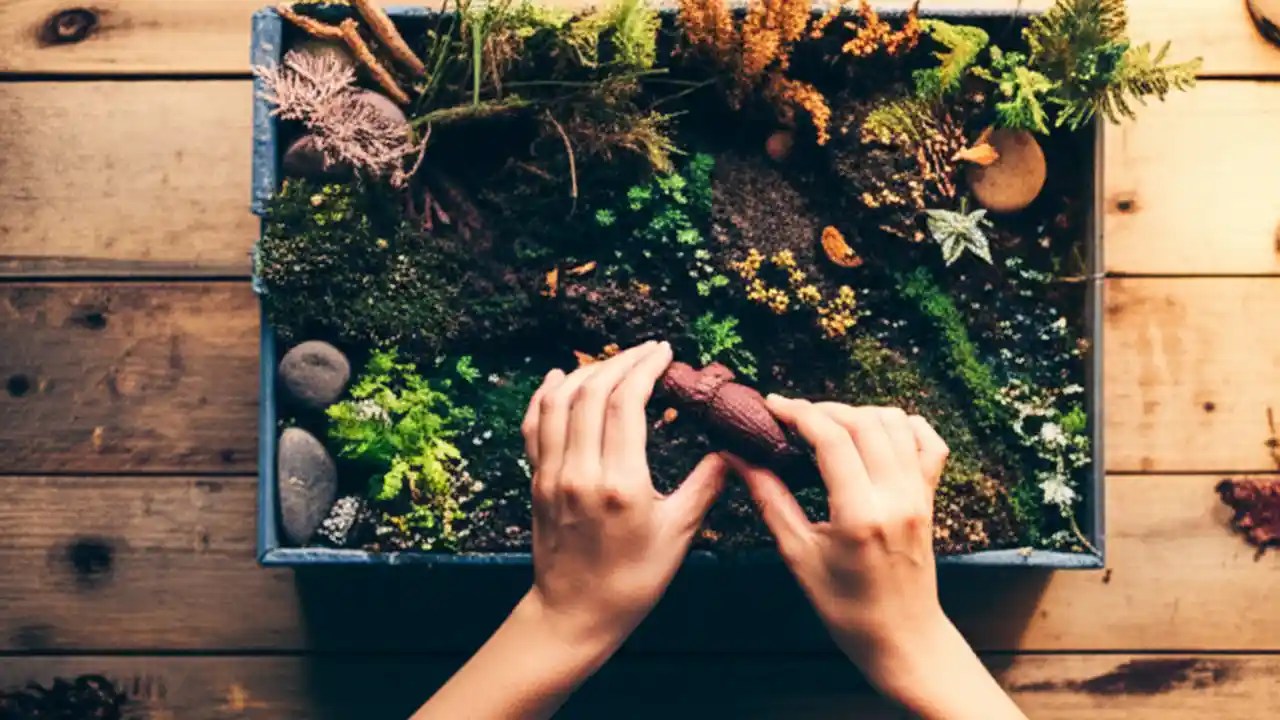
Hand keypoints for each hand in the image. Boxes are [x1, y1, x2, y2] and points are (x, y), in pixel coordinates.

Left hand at [520, 341, 727, 650]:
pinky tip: (558, 378)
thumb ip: (705, 486)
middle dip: (621, 361)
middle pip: (593, 392)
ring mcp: (552, 475)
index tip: (664, 352)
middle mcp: (580, 472)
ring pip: (559, 401)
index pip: (627, 403)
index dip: (645, 368)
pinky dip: (545, 395)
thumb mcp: (678, 535)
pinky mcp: (536, 481)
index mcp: (620, 484)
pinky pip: (534, 425)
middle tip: (647, 351)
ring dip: (586, 372)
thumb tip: (732, 451)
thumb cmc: (632, 581)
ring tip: (613, 362)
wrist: (574, 614)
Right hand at [727, 400, 949, 676]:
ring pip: (895, 423)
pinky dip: (903, 426)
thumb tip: (736, 458)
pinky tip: (876, 433)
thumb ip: (769, 499)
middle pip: (863, 422)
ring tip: (828, 425)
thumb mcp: (798, 555)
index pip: (832, 439)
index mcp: (860, 514)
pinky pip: (928, 442)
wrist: (902, 637)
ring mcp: (919, 495)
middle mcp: (896, 497)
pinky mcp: (930, 497)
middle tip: (793, 416)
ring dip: (858, 413)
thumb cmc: (845, 606)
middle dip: (823, 409)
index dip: (798, 412)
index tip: (772, 406)